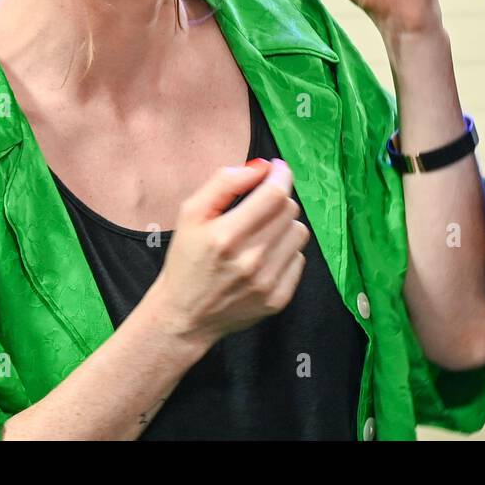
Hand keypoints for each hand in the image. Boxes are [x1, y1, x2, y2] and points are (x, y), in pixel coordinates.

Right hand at [151, 158, 308, 347]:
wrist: (185, 316)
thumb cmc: (187, 259)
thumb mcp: (191, 214)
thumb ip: (224, 182)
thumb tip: (262, 168)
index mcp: (225, 236)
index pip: (274, 195)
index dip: (280, 175)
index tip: (277, 169)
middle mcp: (250, 260)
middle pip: (288, 210)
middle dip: (277, 199)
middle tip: (259, 206)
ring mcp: (267, 283)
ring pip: (299, 232)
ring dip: (284, 226)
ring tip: (261, 233)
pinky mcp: (279, 298)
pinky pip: (299, 259)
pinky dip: (285, 252)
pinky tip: (264, 258)